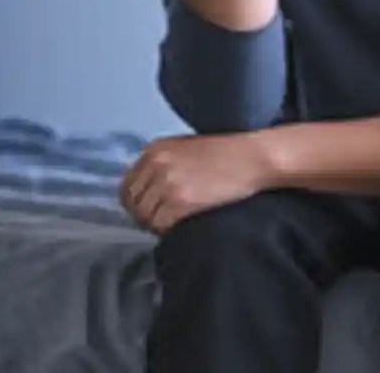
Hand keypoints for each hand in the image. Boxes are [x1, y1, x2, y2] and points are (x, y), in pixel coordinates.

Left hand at [119, 132, 271, 234]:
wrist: (252, 158)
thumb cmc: (225, 153)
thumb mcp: (185, 148)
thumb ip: (163, 163)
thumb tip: (149, 188)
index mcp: (155, 150)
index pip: (127, 185)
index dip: (135, 203)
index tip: (147, 212)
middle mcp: (156, 164)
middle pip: (132, 203)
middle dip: (142, 216)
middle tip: (158, 223)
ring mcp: (167, 183)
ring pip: (144, 216)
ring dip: (154, 225)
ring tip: (170, 226)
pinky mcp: (181, 201)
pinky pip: (160, 225)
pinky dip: (166, 231)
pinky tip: (178, 228)